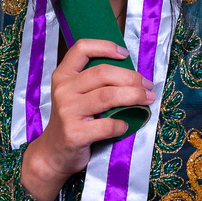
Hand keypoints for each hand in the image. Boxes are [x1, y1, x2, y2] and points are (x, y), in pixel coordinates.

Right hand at [22, 38, 154, 200]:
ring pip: (108, 96)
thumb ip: (93, 82)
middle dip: (131, 78)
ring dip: (134, 97)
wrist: (53, 153)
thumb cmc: (72, 120)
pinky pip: (107, 124)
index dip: (105, 47)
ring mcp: (67, 111)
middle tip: (148, 86)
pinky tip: (126, 125)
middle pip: (103, 73)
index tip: (125, 54)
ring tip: (148, 100)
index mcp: (63, 75)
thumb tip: (132, 74)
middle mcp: (63, 90)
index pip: (81, 49)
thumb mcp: (75, 95)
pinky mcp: (74, 133)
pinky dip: (122, 124)